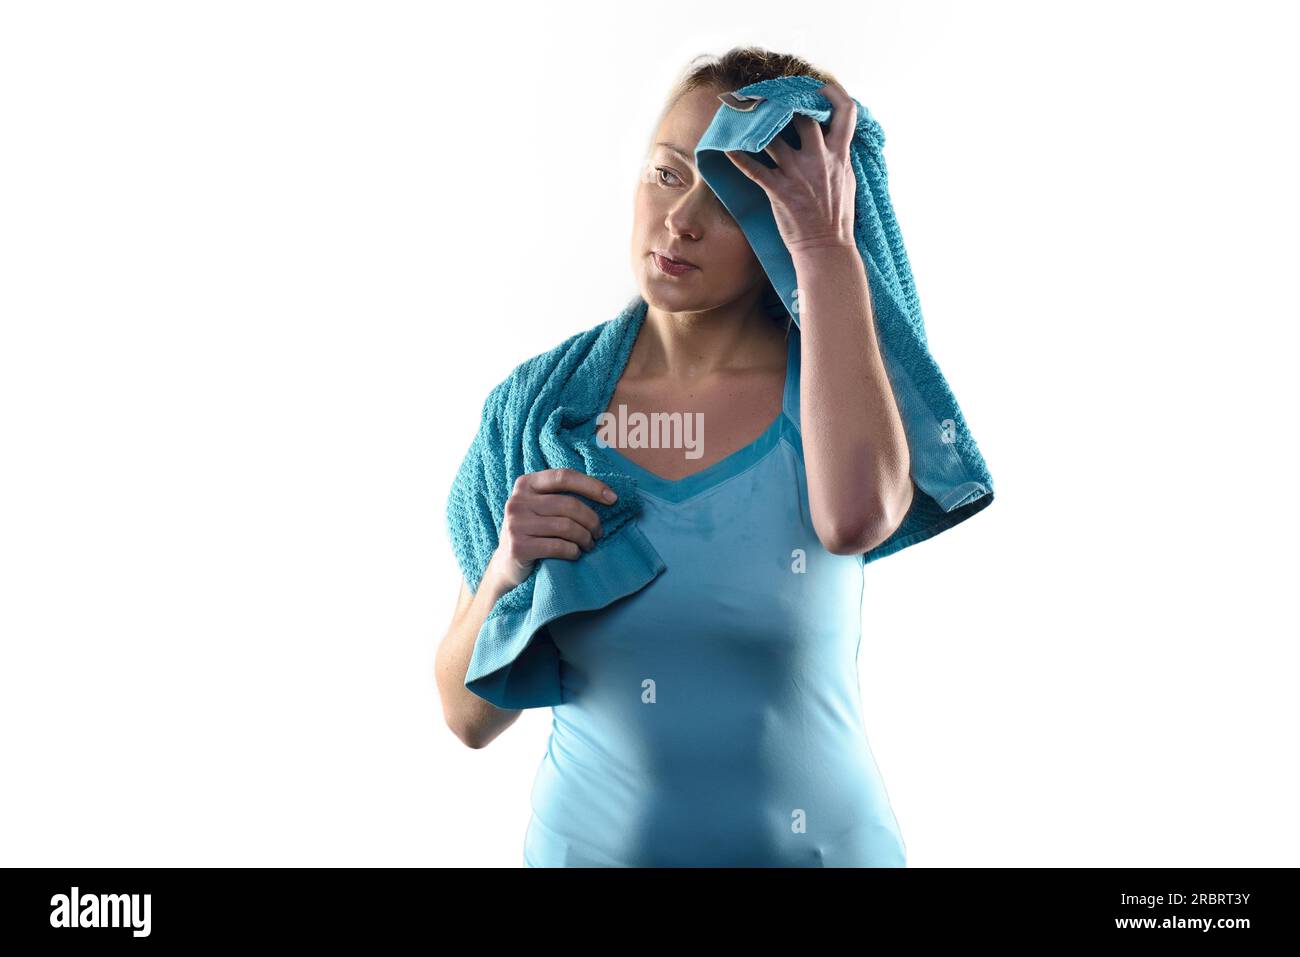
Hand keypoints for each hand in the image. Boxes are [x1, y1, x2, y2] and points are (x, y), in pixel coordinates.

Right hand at [487, 468, 616, 589]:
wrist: (507, 564)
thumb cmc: (534, 531)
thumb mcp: (540, 507)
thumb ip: (560, 495)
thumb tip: (606, 494)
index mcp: (525, 484)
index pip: (564, 476)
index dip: (592, 486)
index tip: (613, 499)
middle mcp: (517, 501)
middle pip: (569, 505)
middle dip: (591, 520)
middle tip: (599, 533)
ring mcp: (515, 524)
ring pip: (566, 527)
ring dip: (585, 538)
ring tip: (589, 544)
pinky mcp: (518, 547)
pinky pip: (558, 546)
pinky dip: (573, 551)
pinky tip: (575, 553)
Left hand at [723, 79, 857, 253]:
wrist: (826, 249)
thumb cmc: (837, 218)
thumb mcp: (847, 180)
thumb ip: (840, 156)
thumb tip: (835, 139)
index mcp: (839, 155)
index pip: (845, 112)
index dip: (832, 93)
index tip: (816, 87)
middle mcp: (819, 159)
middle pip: (801, 116)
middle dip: (783, 102)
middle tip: (766, 95)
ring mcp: (798, 174)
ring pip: (773, 138)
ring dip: (756, 125)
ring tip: (743, 114)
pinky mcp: (779, 190)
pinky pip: (754, 169)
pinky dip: (739, 156)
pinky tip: (727, 147)